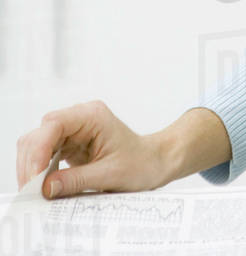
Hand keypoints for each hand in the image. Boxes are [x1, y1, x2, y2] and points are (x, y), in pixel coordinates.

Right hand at [17, 101, 165, 197]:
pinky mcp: (70, 143)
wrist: (154, 162)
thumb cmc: (140, 163)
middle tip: (30, 190)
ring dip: (32, 166)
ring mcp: (74, 130)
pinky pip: (45, 153)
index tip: (34, 177)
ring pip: (39, 142)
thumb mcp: (110, 175)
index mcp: (93, 116)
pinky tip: (42, 185)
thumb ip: (76, 180)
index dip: (39, 149)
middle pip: (41, 133)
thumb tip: (45, 188)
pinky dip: (39, 169)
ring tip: (34, 191)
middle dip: (31, 161)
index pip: (54, 124)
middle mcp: (81, 118)